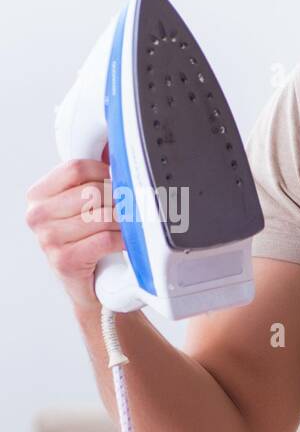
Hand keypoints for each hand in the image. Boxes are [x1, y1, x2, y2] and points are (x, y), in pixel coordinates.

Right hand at [25, 149, 122, 310]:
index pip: (76, 168)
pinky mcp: (64, 260)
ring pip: (102, 215)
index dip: (105, 172)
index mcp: (38, 195)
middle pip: (92, 191)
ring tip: (129, 225)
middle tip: (130, 207)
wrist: (88, 285)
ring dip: (124, 221)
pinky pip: (105, 239)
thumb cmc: (86, 241)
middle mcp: (37, 215)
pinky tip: (125, 242)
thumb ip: (90, 180)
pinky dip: (123, 239)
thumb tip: (115, 147)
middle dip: (119, 199)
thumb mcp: (82, 206)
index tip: (117, 182)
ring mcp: (48, 238)